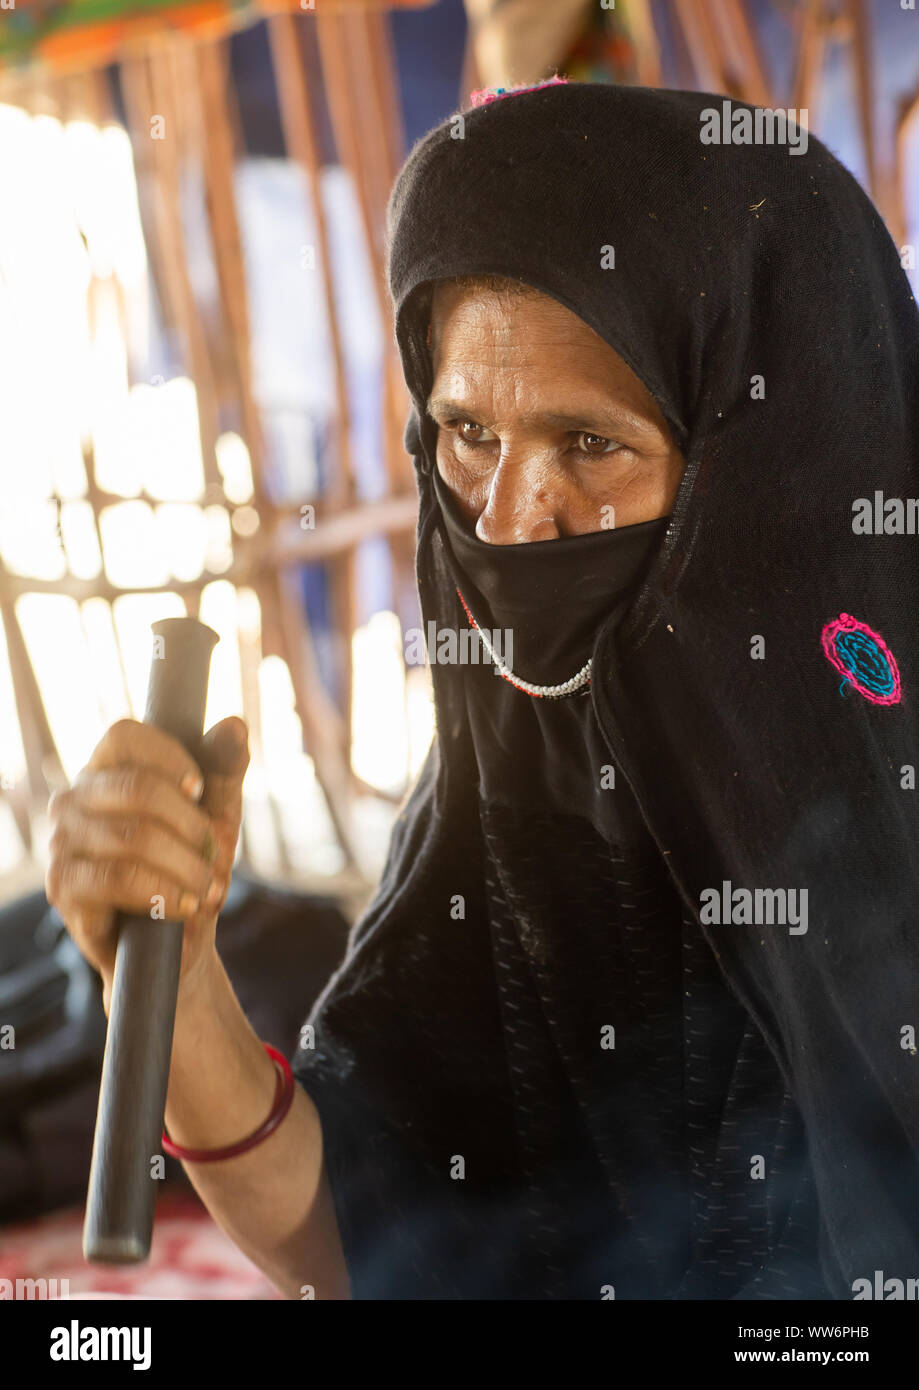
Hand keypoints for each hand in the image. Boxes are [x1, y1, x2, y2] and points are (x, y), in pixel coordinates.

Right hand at [45, 715, 249, 1013]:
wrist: (178, 942)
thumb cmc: (191, 866)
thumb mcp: (217, 815)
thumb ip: (223, 769)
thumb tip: (234, 723)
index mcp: (105, 771)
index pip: (124, 735)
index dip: (169, 758)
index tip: (199, 791)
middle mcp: (74, 800)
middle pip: (137, 787)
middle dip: (192, 825)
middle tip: (214, 854)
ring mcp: (62, 843)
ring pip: (134, 836)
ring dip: (186, 866)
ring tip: (205, 888)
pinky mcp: (63, 887)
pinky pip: (118, 878)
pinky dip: (164, 892)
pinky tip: (182, 906)